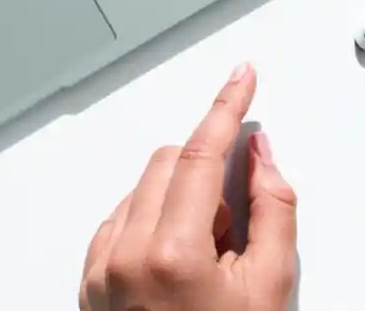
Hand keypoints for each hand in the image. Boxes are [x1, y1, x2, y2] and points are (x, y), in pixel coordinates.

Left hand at [79, 64, 297, 310]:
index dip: (227, 106)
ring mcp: (101, 272)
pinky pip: (121, 219)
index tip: (242, 78)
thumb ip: (273, 206)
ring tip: (213, 255)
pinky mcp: (91, 283)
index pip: (202, 153)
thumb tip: (259, 154)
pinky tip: (184, 260)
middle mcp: (124, 256)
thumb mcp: (271, 285)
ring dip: (183, 196)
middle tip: (240, 218)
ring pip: (144, 187)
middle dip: (210, 168)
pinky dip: (155, 220)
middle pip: (170, 161)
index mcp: (171, 254)